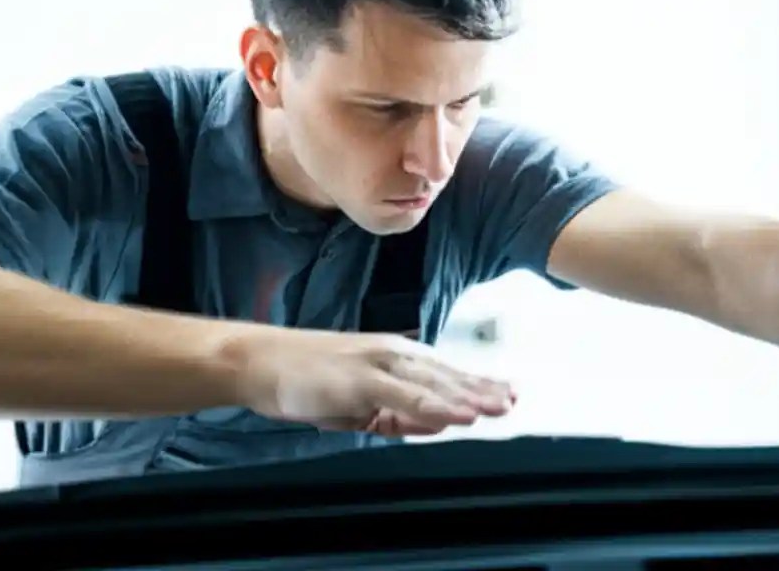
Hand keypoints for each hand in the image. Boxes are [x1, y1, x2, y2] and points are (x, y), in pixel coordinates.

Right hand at [227, 328, 515, 435]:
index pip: (446, 372)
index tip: (509, 392)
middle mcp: (394, 355)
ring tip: (500, 406)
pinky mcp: (363, 379)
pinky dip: (437, 404)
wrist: (262, 363)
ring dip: (470, 395)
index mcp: (396, 358)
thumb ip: (400, 414)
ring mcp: (379, 364)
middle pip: (448, 375)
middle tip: (516, 399)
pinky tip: (460, 413)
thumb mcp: (362, 404)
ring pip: (435, 384)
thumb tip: (436, 424)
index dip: (478, 383)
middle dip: (484, 389)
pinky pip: (408, 396)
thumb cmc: (308, 380)